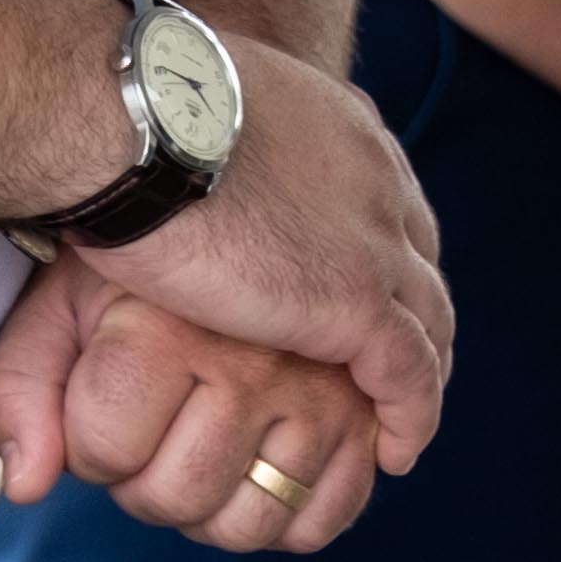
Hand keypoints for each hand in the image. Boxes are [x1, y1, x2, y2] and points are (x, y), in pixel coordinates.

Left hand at [0, 250, 388, 551]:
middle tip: (153, 436)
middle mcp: (251, 365)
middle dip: (147, 485)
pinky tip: (269, 478)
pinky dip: (301, 515)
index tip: (96, 408)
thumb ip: (21, 389)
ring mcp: (317, 386)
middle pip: (178, 497)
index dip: (84, 443)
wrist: (224, 173)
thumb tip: (26, 484)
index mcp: (169, 334)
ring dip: (218, 509)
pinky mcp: (364, 400)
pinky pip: (336, 504)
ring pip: (254, 518)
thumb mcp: (59, 301)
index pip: (102, 453)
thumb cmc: (135, 244)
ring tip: (207, 451)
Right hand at [92, 31, 451, 469]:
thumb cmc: (134, 112)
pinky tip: (397, 449)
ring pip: (426, 321)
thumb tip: (163, 181)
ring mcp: (375, 240)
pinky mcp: (357, 299)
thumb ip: (206, 157)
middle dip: (410, 312)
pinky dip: (410, 412)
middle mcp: (377, 179)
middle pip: (416, 260)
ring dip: (417, 373)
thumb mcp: (191, 125)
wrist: (136, 119)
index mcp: (341, 127)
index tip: (362, 291)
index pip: (384, 202)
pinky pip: (408, 372)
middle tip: (388, 366)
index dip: (380, 253)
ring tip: (398, 421)